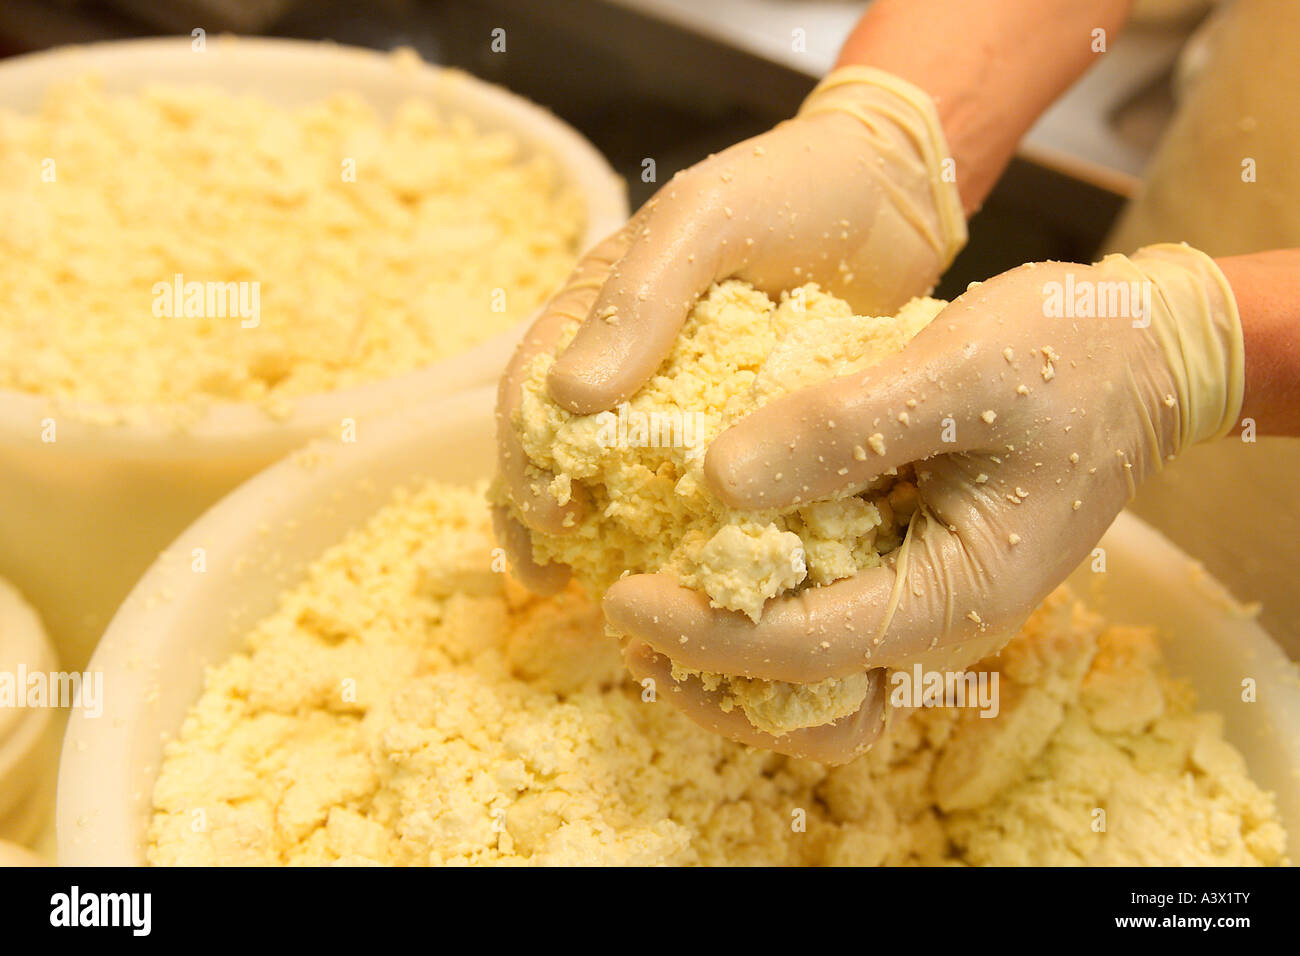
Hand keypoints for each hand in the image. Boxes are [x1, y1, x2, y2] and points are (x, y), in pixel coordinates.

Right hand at [494, 65, 965, 586]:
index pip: (530, 393)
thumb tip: (567, 398)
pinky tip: (688, 580)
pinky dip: (681, 535)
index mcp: (597, 311)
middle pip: (558, 453)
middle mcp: (629, 366)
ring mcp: (685, 405)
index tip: (554, 515)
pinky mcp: (744, 433)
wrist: (891, 192)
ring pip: (621, 483)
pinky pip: (699, 492)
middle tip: (554, 577)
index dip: (526, 458)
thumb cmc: (790, 188)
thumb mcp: (707, 221)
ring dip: (601, 539)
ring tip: (603, 596)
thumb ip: (641, 297)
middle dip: (542, 516)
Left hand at [606, 244, 1244, 761]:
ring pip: (815, 685)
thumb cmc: (1066, 354)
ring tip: (651, 616)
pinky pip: (829, 627)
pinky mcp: (911, 569)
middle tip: (627, 625)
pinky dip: (763, 618)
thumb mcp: (954, 369)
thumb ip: (841, 427)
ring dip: (730, 665)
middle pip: (808, 706)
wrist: (1144, 353)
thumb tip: (715, 480)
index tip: (624, 594)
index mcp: (956, 595)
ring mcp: (926, 601)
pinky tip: (710, 568)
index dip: (706, 632)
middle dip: (710, 680)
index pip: (807, 650)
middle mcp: (939, 621)